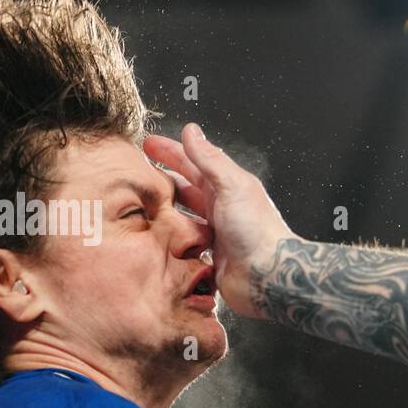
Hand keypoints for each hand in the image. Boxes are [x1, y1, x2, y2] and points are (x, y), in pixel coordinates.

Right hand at [144, 123, 300, 318]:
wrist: (269, 276)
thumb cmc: (257, 231)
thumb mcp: (232, 186)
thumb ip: (210, 159)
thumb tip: (191, 130)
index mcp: (227, 188)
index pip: (193, 164)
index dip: (171, 152)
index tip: (149, 144)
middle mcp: (221, 209)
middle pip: (185, 189)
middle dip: (163, 180)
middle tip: (138, 173)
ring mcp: (214, 234)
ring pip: (182, 217)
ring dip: (164, 211)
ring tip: (139, 205)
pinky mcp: (209, 258)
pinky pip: (184, 246)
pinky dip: (171, 240)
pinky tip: (154, 237)